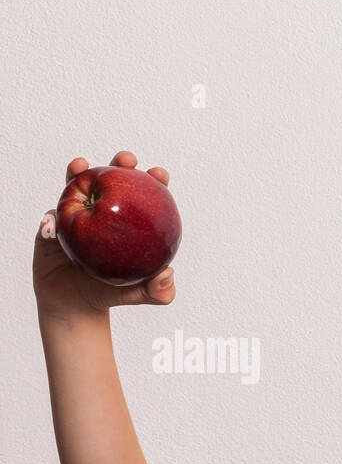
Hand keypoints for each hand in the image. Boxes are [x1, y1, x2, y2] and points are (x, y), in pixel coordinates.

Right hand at [34, 150, 177, 319]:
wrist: (74, 304)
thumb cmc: (109, 295)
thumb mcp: (138, 294)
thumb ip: (158, 291)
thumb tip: (169, 273)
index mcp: (127, 223)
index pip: (143, 199)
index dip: (154, 182)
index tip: (160, 174)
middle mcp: (102, 213)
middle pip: (112, 183)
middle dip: (121, 165)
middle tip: (127, 159)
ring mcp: (75, 215)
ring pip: (76, 188)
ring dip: (78, 173)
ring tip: (80, 165)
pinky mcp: (51, 225)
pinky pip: (50, 218)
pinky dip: (51, 217)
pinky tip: (52, 220)